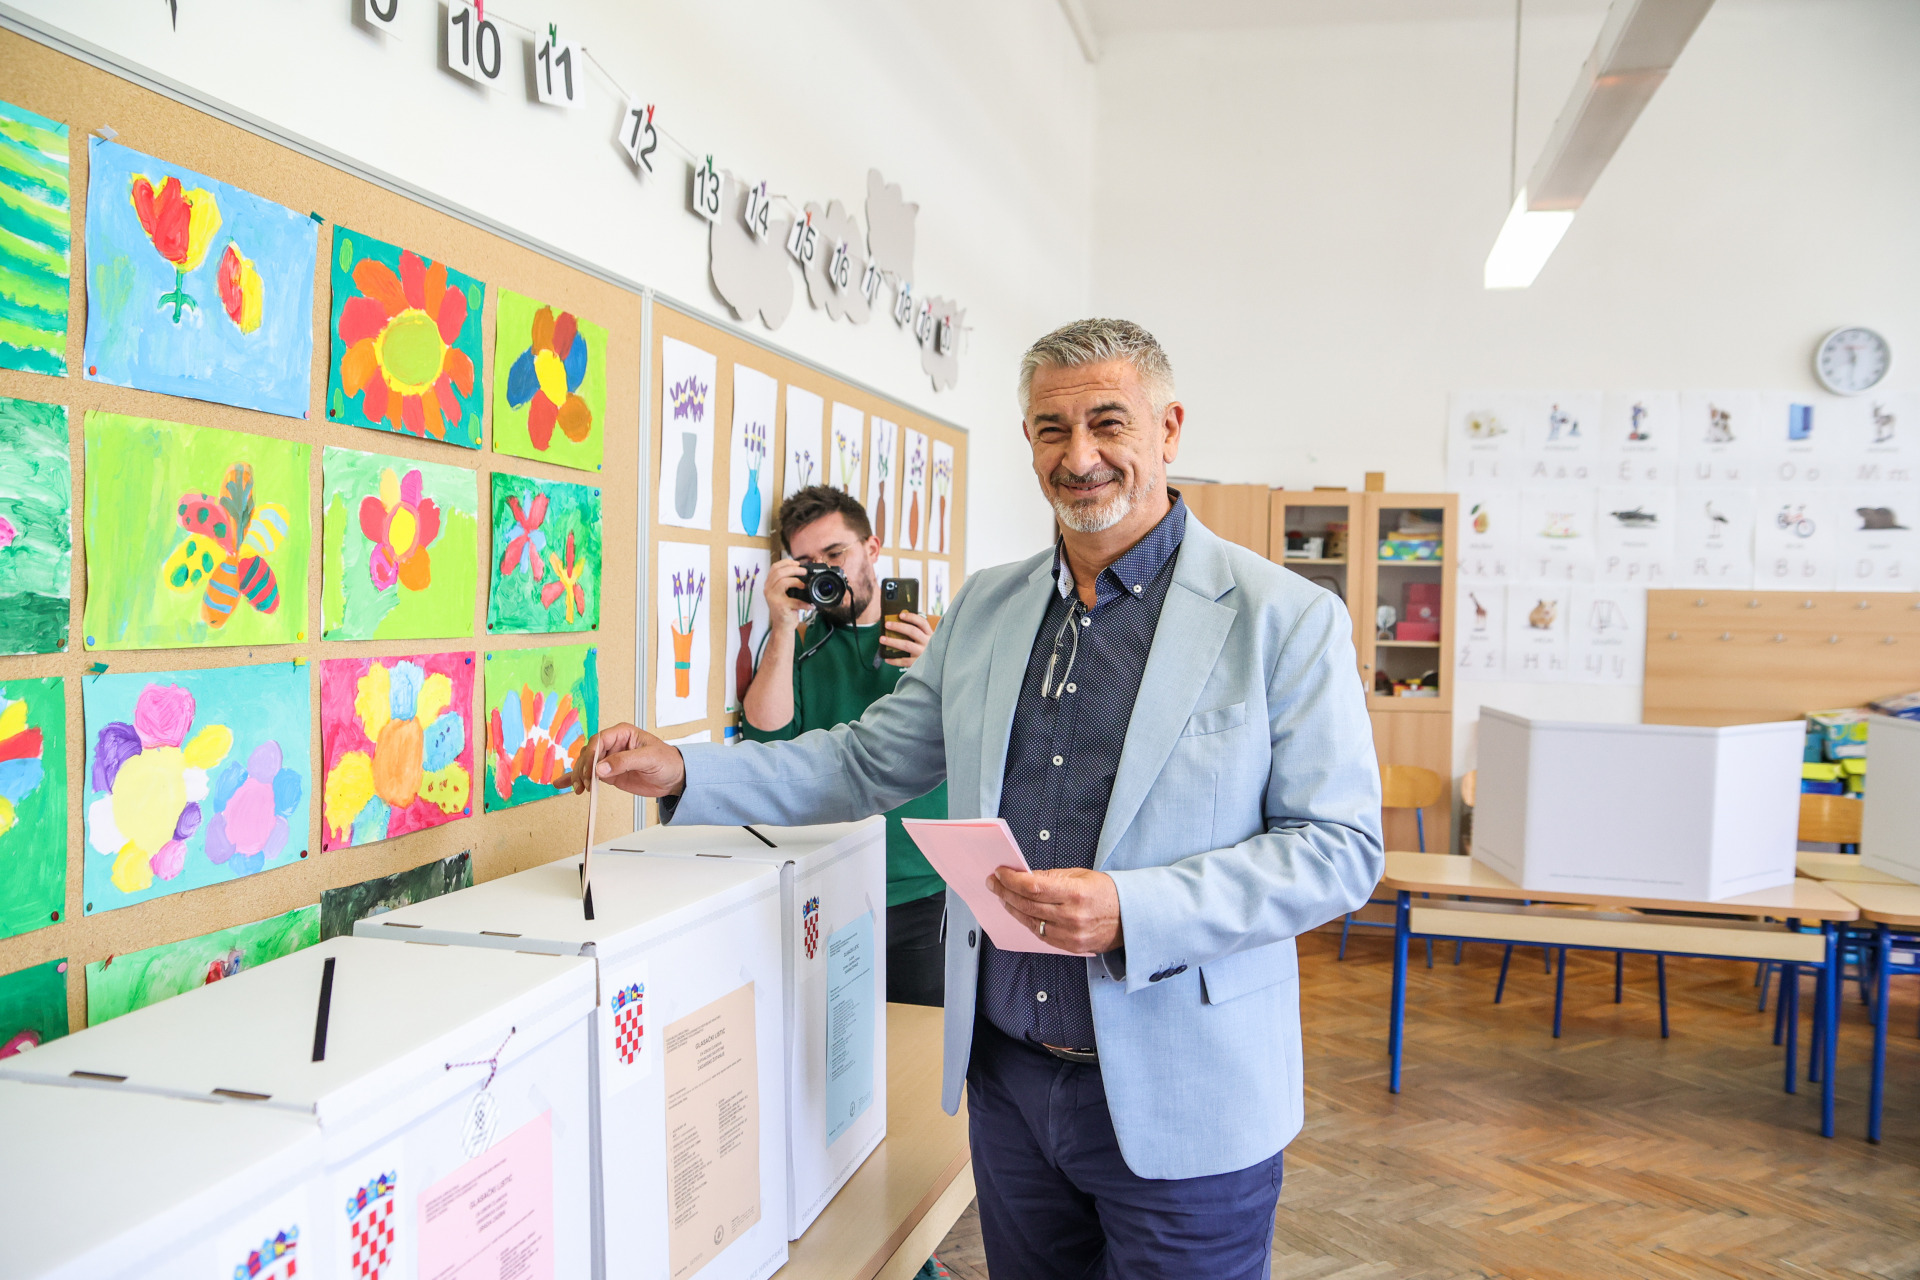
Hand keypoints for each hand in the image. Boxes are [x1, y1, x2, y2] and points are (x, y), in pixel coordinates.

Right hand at [558, 723, 686, 797]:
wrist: (674, 777)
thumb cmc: (667, 761)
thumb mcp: (649, 758)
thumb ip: (624, 762)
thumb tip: (600, 768)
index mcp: (622, 733)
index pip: (599, 740)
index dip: (591, 755)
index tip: (590, 770)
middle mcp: (613, 744)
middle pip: (588, 753)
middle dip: (583, 768)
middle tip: (584, 783)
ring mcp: (609, 760)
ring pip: (586, 765)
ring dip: (578, 776)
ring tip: (579, 789)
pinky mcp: (609, 774)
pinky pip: (589, 776)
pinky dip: (576, 779)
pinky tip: (563, 784)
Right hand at [765, 558, 807, 632]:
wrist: (782, 625)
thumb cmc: (786, 608)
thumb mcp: (785, 592)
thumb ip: (789, 581)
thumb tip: (803, 570)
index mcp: (769, 584)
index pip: (774, 567)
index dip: (786, 562)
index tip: (797, 563)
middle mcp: (768, 589)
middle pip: (779, 572)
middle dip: (794, 569)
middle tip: (804, 571)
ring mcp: (773, 598)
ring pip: (783, 582)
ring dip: (796, 581)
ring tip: (804, 585)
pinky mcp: (780, 606)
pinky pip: (794, 601)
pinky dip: (804, 603)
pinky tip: (810, 605)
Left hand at [881, 611, 931, 667]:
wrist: (937, 668)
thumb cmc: (927, 651)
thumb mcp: (927, 641)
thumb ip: (917, 634)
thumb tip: (897, 624)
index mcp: (930, 635)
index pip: (922, 622)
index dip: (911, 617)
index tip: (900, 615)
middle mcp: (928, 643)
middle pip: (912, 631)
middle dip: (898, 627)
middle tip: (886, 624)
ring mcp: (924, 654)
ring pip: (906, 645)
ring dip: (893, 641)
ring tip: (882, 639)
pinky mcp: (919, 664)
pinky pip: (904, 661)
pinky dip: (894, 660)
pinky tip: (886, 658)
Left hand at [988, 867, 1122, 954]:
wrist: (1132, 918)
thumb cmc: (1107, 893)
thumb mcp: (1081, 875)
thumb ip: (1052, 877)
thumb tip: (1025, 877)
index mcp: (1075, 894)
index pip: (1033, 887)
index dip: (1012, 880)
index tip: (1000, 873)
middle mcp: (1072, 916)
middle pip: (1027, 904)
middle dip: (1005, 892)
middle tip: (993, 882)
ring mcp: (1070, 935)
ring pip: (1030, 921)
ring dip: (1012, 907)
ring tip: (1002, 896)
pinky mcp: (1070, 947)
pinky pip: (1040, 934)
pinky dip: (1027, 921)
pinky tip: (1019, 911)